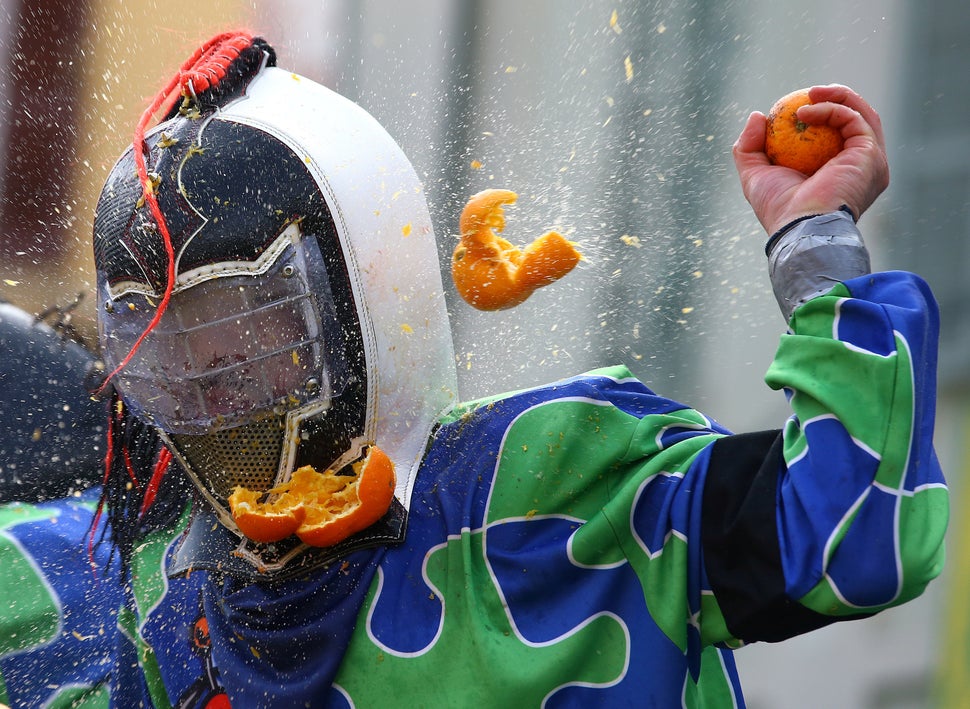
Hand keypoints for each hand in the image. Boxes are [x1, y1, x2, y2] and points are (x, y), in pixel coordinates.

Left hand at [733, 84, 889, 235]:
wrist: (798, 228)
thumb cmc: (779, 209)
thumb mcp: (756, 175)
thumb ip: (750, 147)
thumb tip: (757, 115)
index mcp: (843, 174)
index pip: (839, 135)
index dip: (823, 113)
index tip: (797, 106)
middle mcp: (863, 168)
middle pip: (857, 120)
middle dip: (836, 99)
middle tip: (808, 93)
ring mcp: (871, 161)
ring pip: (862, 114)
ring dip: (837, 96)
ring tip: (809, 93)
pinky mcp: (871, 154)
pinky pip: (852, 119)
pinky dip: (830, 109)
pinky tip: (804, 112)